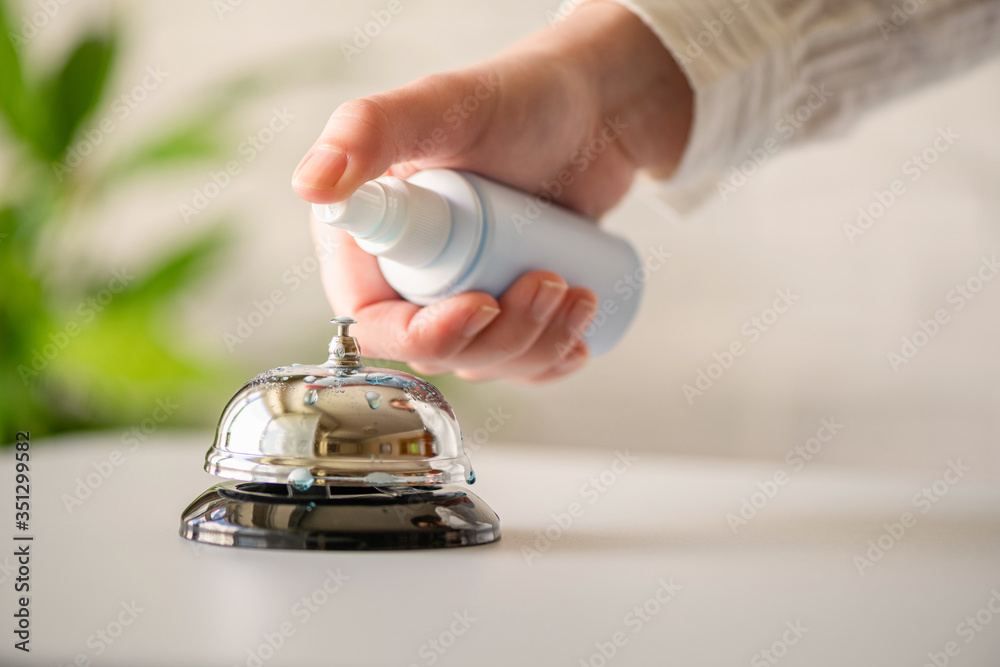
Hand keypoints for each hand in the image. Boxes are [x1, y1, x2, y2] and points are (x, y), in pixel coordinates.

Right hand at [291, 1, 691, 381]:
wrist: (595, 111)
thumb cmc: (518, 97)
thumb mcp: (440, 107)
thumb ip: (367, 130)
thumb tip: (310, 185)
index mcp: (371, 237)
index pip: (376, 324)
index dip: (425, 336)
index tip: (483, 303)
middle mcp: (410, 273)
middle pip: (439, 353)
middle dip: (499, 338)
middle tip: (549, 282)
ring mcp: (463, 292)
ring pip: (485, 360)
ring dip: (535, 346)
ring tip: (576, 292)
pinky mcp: (509, 304)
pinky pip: (519, 363)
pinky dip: (550, 361)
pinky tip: (581, 337)